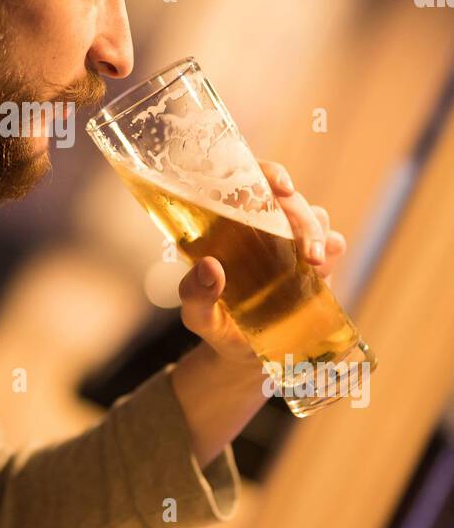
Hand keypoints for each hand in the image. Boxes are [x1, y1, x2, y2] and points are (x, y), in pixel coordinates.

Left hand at [177, 159, 348, 365]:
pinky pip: (334, 244)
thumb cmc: (216, 324)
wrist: (245, 355)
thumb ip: (194, 295)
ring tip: (314, 262)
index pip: (250, 180)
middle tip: (305, 249)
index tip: (281, 187)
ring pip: (315, 215)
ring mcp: (291, 242)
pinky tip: (324, 268)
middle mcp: (263, 225)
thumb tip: (210, 268)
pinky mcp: (316, 264)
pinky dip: (333, 249)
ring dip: (317, 232)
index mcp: (229, 223)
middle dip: (300, 216)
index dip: (268, 173)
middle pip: (289, 198)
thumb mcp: (197, 316)